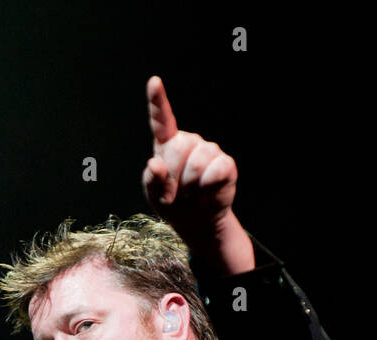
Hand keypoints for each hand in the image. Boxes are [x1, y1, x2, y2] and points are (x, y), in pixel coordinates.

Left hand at [141, 75, 239, 249]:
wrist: (197, 221)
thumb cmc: (172, 203)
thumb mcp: (154, 194)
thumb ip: (151, 180)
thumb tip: (155, 164)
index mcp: (166, 144)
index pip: (161, 119)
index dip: (158, 100)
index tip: (154, 81)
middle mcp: (189, 141)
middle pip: (178, 149)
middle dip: (173, 177)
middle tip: (175, 193)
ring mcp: (209, 150)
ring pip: (196, 164)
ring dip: (190, 187)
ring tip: (191, 193)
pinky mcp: (225, 163)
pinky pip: (215, 172)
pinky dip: (207, 188)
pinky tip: (207, 192)